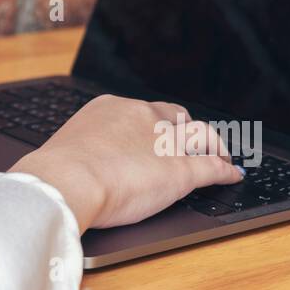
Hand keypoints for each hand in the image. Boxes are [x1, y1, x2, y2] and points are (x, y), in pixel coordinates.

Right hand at [9, 94, 241, 231]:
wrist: (67, 180)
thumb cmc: (58, 172)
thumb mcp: (71, 149)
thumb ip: (84, 151)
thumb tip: (74, 166)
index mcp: (114, 109)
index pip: (146, 111)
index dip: (160, 123)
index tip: (161, 132)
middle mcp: (144, 118)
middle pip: (178, 117)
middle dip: (189, 130)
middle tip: (195, 143)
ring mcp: (166, 143)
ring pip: (202, 136)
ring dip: (214, 146)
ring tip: (221, 157)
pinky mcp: (181, 170)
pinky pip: (212, 167)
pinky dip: (225, 170)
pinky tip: (231, 176)